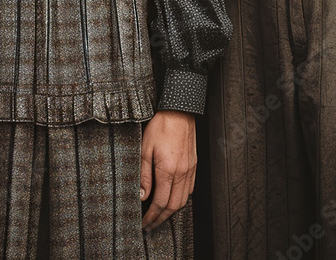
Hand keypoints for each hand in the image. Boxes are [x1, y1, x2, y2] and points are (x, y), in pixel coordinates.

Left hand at [140, 110, 195, 230]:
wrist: (179, 109)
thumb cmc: (160, 126)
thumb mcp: (144, 148)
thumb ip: (143, 175)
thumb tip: (141, 196)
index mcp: (168, 170)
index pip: (160, 203)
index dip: (151, 217)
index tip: (143, 224)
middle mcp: (182, 173)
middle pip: (173, 206)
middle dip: (161, 219)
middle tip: (150, 226)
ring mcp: (190, 169)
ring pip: (183, 200)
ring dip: (171, 212)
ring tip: (160, 216)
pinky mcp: (194, 164)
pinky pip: (190, 189)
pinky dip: (181, 199)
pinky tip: (172, 199)